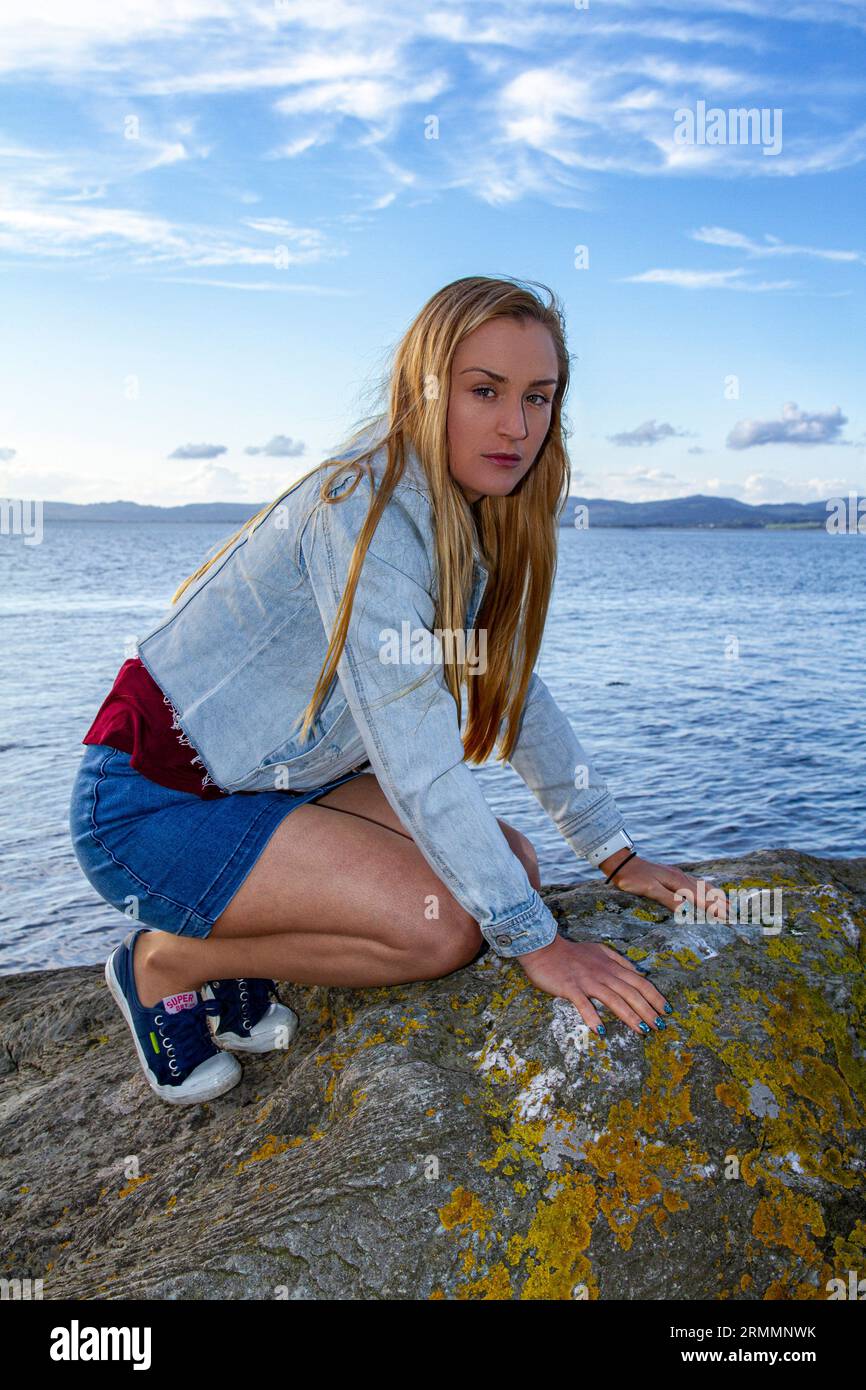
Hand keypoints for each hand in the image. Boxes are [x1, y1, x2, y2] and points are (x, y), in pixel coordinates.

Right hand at [517, 933, 669, 1036]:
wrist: (544, 948)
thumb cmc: (571, 953)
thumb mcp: (600, 950)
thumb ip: (619, 961)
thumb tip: (639, 973)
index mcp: (611, 965)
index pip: (640, 981)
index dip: (655, 996)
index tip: (667, 1010)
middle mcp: (603, 973)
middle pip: (631, 992)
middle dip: (648, 1010)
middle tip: (660, 1026)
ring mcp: (587, 981)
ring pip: (613, 999)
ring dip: (630, 1016)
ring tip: (642, 1031)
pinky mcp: (570, 988)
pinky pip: (583, 1004)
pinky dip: (592, 1017)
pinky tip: (600, 1030)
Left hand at [606, 854, 728, 922]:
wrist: (622, 863)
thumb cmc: (633, 878)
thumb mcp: (649, 890)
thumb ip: (668, 899)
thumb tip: (686, 910)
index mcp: (677, 881)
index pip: (700, 898)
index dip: (713, 908)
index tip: (727, 917)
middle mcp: (680, 877)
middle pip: (704, 891)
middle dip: (719, 902)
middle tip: (733, 912)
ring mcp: (677, 874)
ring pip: (701, 885)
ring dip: (714, 894)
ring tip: (726, 901)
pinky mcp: (672, 875)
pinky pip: (694, 882)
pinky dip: (704, 888)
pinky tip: (704, 889)